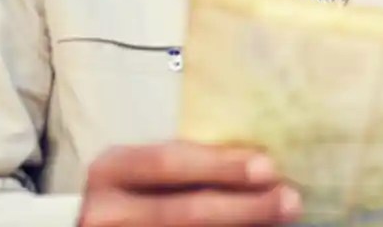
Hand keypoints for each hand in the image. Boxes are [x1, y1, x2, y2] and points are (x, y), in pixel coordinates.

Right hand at [78, 141, 300, 225]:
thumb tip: (261, 165)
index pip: (169, 163)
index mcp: (113, 169)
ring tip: (280, 220)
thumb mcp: (144, 168)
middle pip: (182, 212)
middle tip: (290, 200)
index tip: (268, 167)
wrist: (92, 223)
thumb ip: (188, 164)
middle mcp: (106, 210)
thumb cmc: (131, 189)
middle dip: (242, 207)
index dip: (220, 166)